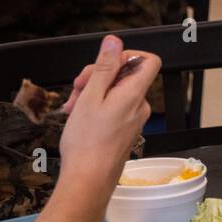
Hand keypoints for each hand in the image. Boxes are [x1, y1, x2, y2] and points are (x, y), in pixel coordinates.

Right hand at [59, 35, 159, 184]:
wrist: (88, 179)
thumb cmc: (87, 143)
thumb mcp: (91, 96)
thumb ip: (105, 67)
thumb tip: (115, 42)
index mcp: (134, 94)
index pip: (148, 61)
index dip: (127, 55)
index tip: (104, 62)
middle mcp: (139, 105)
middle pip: (125, 74)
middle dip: (98, 75)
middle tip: (77, 87)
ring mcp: (133, 118)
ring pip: (115, 91)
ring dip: (92, 92)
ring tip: (72, 106)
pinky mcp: (125, 128)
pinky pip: (113, 107)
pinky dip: (95, 106)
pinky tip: (78, 116)